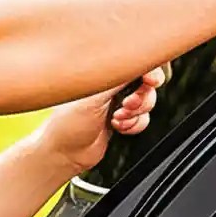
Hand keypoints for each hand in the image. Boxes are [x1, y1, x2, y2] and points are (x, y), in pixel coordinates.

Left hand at [33, 66, 165, 173]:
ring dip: (137, 113)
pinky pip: (143, 118)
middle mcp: (111, 84)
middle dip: (143, 97)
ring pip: (147, 101)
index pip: (134, 61)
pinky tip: (118, 128)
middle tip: (128, 104)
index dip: (149, 70)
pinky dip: (135, 125)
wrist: (64, 155)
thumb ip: (119, 79)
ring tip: (118, 119)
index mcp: (101, 72)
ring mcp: (117, 101)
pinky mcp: (123, 118)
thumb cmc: (67, 125)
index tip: (151, 81)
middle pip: (147, 82)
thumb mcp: (93, 98)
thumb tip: (138, 62)